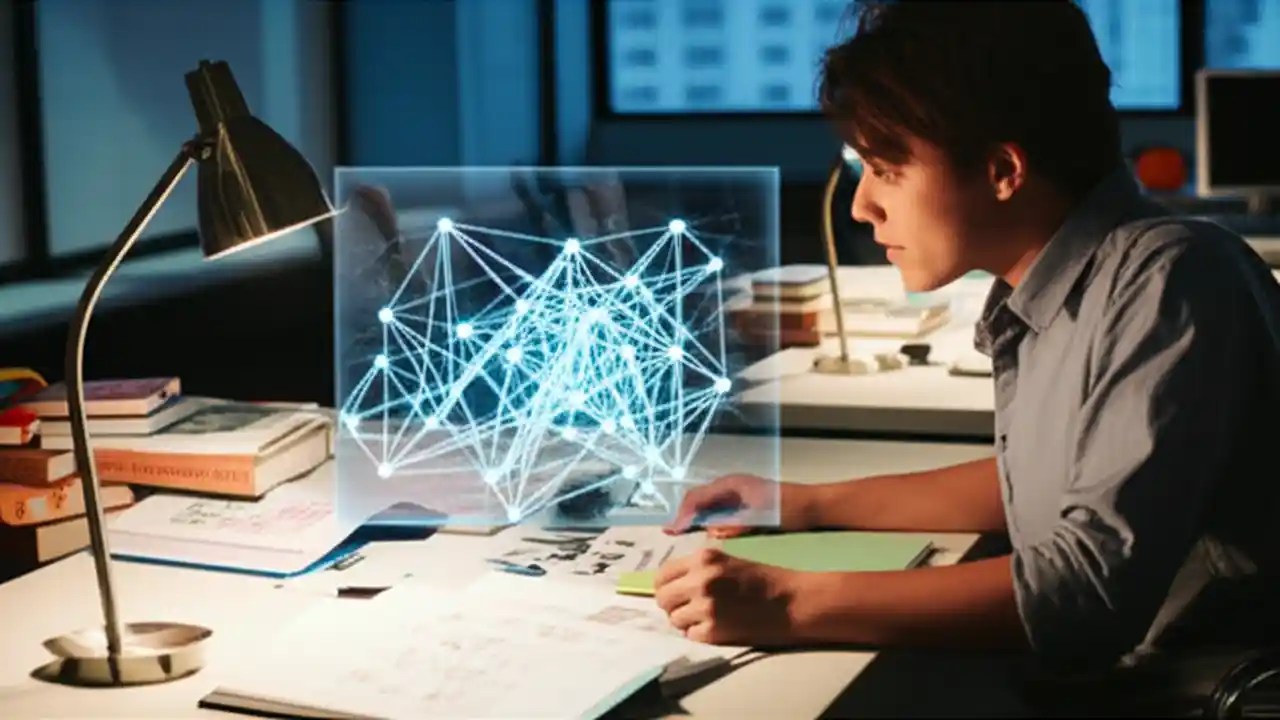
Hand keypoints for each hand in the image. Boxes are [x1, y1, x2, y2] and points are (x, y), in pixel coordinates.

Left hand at [654, 547, 800, 645]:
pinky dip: (700, 634)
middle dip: (672, 605)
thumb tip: (670, 586)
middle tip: (688, 608)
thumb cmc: (762, 579)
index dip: (666, 586)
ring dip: (686, 621)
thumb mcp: (726, 562)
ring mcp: (705, 607)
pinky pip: (690, 635)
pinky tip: (717, 627)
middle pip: (663, 599)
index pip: (661, 575)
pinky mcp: (713, 631)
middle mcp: (699, 580)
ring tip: (706, 617)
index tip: (675, 592)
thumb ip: (697, 570)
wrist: (791, 602)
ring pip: (674, 619)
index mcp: (703, 558)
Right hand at [664, 474, 813, 538]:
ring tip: (682, 533)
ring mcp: (738, 492)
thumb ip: (735, 524)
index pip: (697, 497)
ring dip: (695, 517)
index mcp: (732, 484)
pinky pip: (718, 508)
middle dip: (684, 514)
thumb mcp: (761, 518)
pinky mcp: (744, 502)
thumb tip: (711, 531)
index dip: (683, 514)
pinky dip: (708, 519)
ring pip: (708, 503)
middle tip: (671, 531)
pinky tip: (706, 532)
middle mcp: (732, 485)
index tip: (672, 530)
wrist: (815, 507)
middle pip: (699, 498)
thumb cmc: (790, 510)